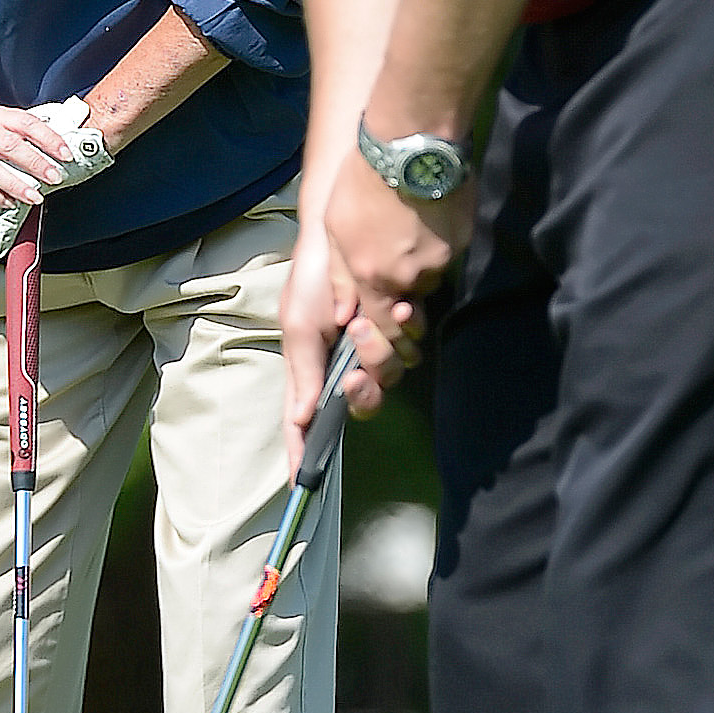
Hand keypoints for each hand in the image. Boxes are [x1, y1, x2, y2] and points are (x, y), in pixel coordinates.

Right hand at [0, 95, 115, 259]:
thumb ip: (25, 135)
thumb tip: (63, 147)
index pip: (25, 122)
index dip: (48, 138)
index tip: (66, 154)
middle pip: (8, 145)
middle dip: (36, 163)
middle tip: (55, 178)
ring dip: (16, 184)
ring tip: (35, 197)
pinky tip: (10, 202)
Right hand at [281, 218, 404, 451]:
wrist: (343, 230)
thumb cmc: (314, 278)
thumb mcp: (300, 323)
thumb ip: (302, 372)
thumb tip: (299, 419)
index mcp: (315, 370)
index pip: (306, 422)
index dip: (303, 452)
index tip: (302, 482)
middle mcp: (347, 365)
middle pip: (366, 401)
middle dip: (367, 377)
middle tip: (359, 337)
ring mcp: (375, 348)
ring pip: (394, 373)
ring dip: (387, 346)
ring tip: (375, 311)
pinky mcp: (400, 328)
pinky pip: (413, 345)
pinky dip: (409, 328)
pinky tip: (402, 305)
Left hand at [322, 149, 472, 355]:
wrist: (409, 146)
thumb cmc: (361, 182)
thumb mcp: (334, 228)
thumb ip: (340, 277)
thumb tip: (342, 316)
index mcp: (373, 277)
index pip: (382, 324)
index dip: (382, 323)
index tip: (382, 309)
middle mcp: (409, 276)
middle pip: (409, 300)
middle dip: (402, 291)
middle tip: (394, 257)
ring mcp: (440, 259)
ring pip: (429, 275)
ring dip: (419, 265)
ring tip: (408, 228)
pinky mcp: (462, 240)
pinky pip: (448, 253)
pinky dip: (437, 243)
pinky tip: (427, 215)